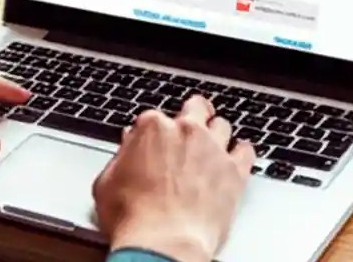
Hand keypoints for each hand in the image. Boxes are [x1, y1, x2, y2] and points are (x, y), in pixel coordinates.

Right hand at [93, 96, 254, 261]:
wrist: (163, 244)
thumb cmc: (132, 219)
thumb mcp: (106, 184)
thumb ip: (120, 158)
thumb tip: (126, 148)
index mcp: (152, 129)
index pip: (154, 117)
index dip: (153, 132)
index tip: (153, 143)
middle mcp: (186, 131)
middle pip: (195, 108)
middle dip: (192, 115)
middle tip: (189, 128)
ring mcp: (213, 149)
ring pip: (222, 125)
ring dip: (216, 133)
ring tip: (212, 145)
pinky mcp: (234, 171)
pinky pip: (246, 150)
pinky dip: (241, 151)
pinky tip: (237, 157)